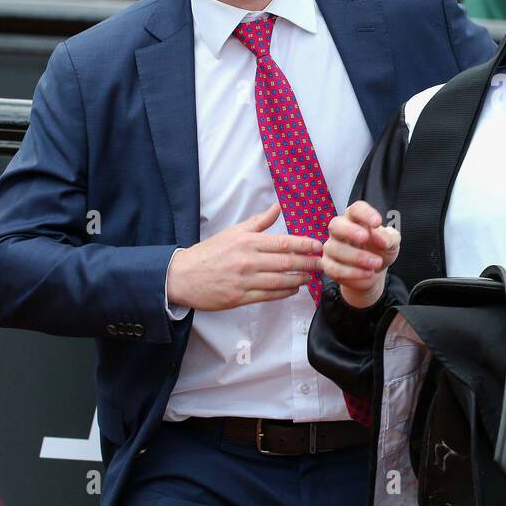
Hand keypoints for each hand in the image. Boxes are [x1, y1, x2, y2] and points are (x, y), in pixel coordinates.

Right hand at [166, 203, 322, 310]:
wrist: (182, 276)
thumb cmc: (210, 252)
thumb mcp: (233, 232)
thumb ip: (258, 222)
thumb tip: (277, 207)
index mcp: (248, 242)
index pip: (284, 242)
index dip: (305, 244)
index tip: (318, 246)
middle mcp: (248, 261)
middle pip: (286, 262)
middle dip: (309, 263)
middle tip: (323, 263)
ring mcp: (244, 281)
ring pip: (280, 281)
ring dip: (299, 279)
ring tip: (310, 277)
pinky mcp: (239, 298)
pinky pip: (268, 296)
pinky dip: (284, 293)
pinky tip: (293, 289)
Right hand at [321, 201, 401, 308]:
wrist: (375, 271)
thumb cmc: (381, 250)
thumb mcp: (392, 243)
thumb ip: (388, 237)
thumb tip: (377, 235)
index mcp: (356, 218)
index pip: (356, 209)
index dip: (365, 213)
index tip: (377, 222)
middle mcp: (340, 230)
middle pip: (335, 224)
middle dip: (349, 230)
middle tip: (365, 238)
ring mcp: (332, 247)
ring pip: (334, 248)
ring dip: (357, 257)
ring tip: (376, 263)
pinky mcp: (329, 265)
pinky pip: (333, 268)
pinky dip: (352, 272)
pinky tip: (368, 273)